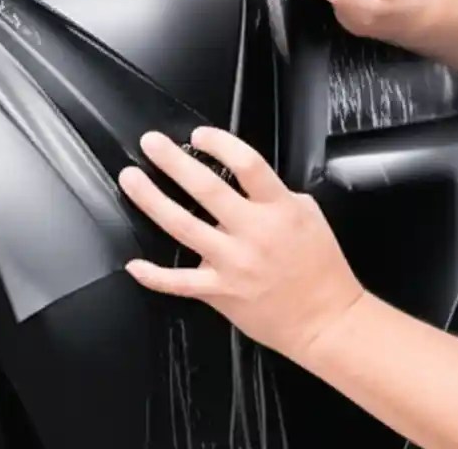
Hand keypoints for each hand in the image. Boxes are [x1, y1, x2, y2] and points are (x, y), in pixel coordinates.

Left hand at [119, 127, 365, 361]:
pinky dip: (153, 275)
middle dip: (172, 161)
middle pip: (205, 188)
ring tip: (131, 180)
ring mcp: (233, 263)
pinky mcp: (220, 292)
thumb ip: (275, 194)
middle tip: (150, 143)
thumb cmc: (321, 268)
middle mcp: (253, 233)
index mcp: (279, 209)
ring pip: (182, 226)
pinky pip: (179, 283)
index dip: (219, 143)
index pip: (246, 164)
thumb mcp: (308, 215)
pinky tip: (134, 264)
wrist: (327, 321)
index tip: (199, 136)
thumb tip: (244, 176)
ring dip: (151, 200)